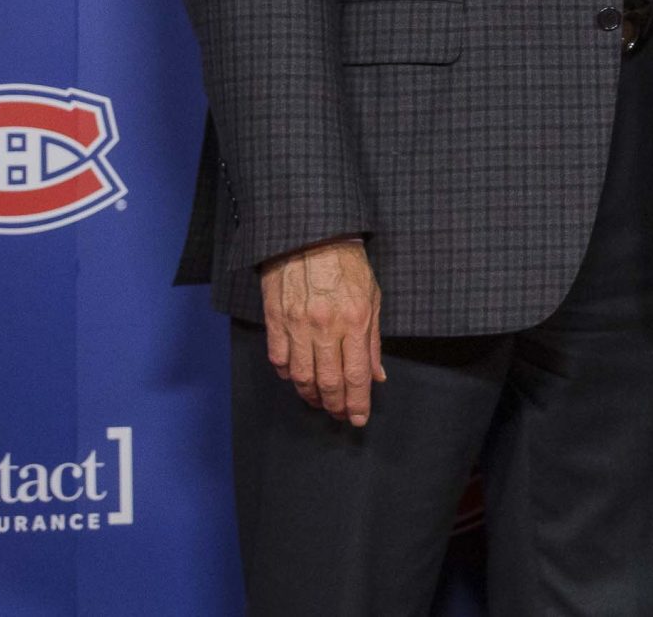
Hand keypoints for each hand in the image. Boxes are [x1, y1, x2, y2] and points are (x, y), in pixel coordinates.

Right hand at [258, 235, 385, 424]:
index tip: (358, 418)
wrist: (310, 235)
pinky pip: (279, 359)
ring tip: (320, 402)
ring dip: (311, 396)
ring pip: (301, 377)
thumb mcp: (372, 297)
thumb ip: (373, 340)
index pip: (356, 375)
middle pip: (328, 382)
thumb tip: (377, 376)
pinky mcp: (275, 320)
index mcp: (355, 320)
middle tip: (339, 415)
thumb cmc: (347, 264)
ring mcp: (297, 325)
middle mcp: (325, 327)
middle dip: (335, 405)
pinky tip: (298, 378)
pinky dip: (288, 375)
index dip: (357, 402)